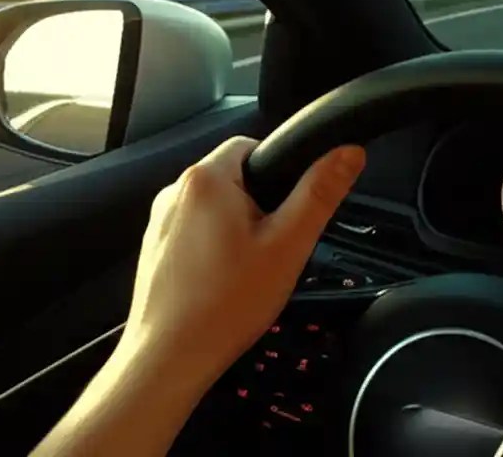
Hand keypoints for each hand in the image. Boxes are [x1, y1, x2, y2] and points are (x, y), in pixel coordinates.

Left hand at [120, 136, 365, 391]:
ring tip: (248, 270)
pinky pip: (193, 233)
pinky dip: (212, 249)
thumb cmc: (227, 303)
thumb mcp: (288, 245)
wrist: (170, 358)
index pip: (251, 145)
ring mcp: (158, 221)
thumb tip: (349, 153)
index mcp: (206, 178)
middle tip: (274, 247)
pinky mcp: (153, 249)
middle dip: (258, 205)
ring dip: (235, 228)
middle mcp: (174, 191)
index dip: (279, 172)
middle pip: (232, 178)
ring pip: (213, 208)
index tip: (290, 210)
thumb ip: (320, 193)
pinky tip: (222, 283)